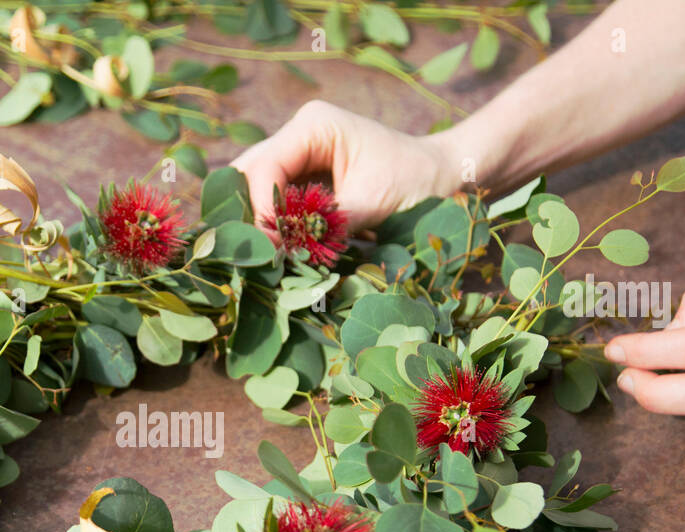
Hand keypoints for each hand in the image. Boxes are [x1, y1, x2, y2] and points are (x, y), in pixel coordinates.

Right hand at [229, 100, 459, 232]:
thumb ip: (324, 224)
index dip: (260, 209)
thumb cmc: (413, 181)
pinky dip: (269, 222)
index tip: (271, 248)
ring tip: (263, 252)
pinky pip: (270, 197)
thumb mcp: (371, 203)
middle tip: (255, 253)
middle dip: (247, 213)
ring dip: (255, 219)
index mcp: (313, 125)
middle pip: (246, 172)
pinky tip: (276, 246)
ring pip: (251, 185)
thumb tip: (282, 250)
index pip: (265, 168)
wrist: (439, 175)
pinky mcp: (300, 173)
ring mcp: (296, 151)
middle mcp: (298, 132)